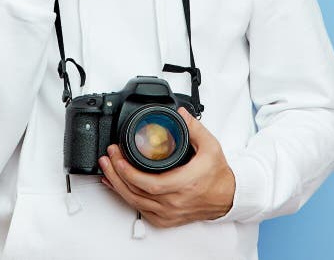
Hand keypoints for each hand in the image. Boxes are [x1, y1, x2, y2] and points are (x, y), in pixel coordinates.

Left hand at [98, 107, 235, 227]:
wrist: (227, 197)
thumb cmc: (218, 175)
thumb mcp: (210, 146)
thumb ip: (194, 127)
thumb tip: (180, 114)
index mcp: (184, 183)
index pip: (150, 184)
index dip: (129, 172)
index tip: (118, 156)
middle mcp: (175, 201)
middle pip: (137, 193)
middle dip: (117, 174)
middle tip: (108, 157)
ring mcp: (169, 213)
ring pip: (135, 203)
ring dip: (117, 185)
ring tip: (106, 169)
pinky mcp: (166, 219)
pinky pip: (140, 210)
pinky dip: (125, 197)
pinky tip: (116, 186)